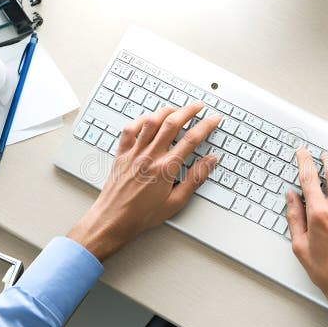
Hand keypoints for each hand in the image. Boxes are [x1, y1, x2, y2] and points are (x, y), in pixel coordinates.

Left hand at [68, 102, 221, 260]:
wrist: (113, 220)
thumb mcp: (175, 202)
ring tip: (176, 109)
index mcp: (165, 168)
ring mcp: (134, 153)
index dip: (206, 126)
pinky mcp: (121, 154)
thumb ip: (195, 179)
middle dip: (188, 110)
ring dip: (166, 111)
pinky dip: (140, 120)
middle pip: (172, 123)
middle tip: (199, 106)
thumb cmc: (142, 215)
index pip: (191, 140)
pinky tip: (148, 119)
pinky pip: (130, 129)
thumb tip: (210, 162)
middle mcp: (150, 156)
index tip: (214, 119)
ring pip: (151, 121)